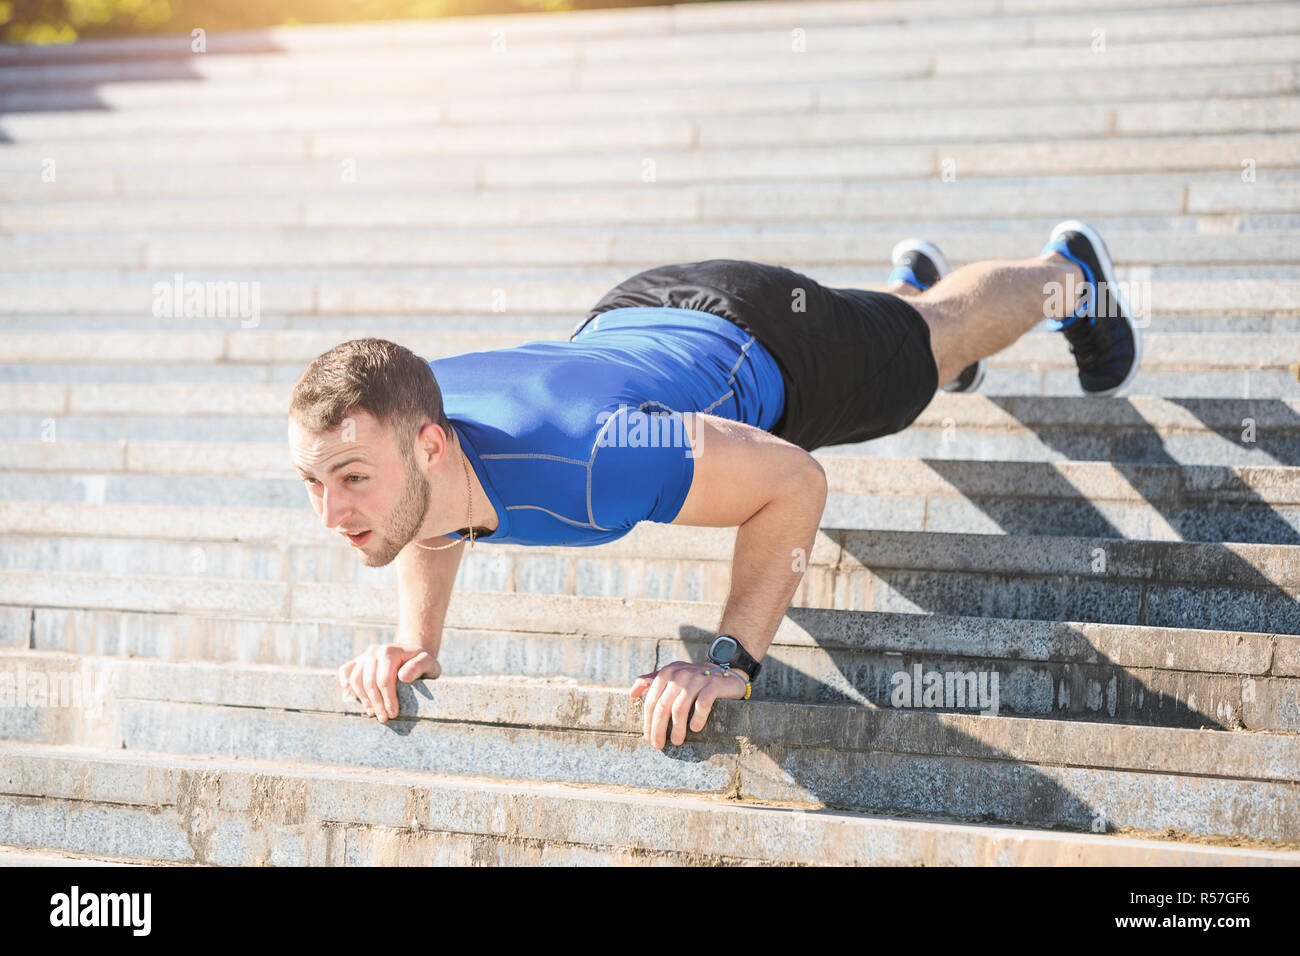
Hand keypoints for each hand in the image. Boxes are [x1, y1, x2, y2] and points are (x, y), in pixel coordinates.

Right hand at [338, 643, 440, 722]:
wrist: (412, 652)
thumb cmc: (422, 661)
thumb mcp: (429, 663)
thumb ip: (419, 666)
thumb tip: (403, 677)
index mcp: (390, 652)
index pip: (384, 680)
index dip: (388, 699)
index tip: (393, 714)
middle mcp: (374, 651)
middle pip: (369, 683)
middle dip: (376, 704)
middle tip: (384, 718)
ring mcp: (364, 656)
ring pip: (356, 680)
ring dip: (363, 699)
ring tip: (373, 712)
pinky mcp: (358, 660)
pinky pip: (346, 670)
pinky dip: (345, 681)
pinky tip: (350, 694)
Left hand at [630, 660, 748, 749]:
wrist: (726, 673)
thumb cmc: (695, 680)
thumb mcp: (673, 676)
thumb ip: (652, 681)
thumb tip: (631, 693)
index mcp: (667, 673)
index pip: (651, 701)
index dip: (648, 722)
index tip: (649, 738)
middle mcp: (679, 674)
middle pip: (662, 706)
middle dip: (658, 729)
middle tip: (659, 745)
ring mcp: (697, 678)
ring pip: (680, 708)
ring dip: (677, 728)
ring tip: (677, 741)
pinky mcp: (713, 685)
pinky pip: (702, 704)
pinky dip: (697, 718)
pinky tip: (695, 728)